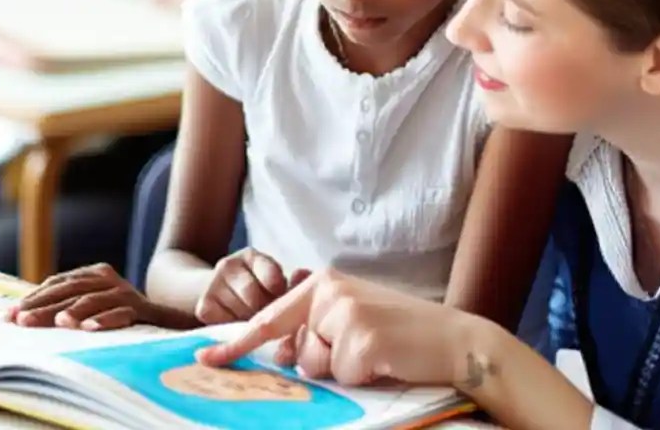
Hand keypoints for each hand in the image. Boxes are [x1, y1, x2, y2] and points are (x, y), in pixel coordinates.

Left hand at [4, 263, 160, 330]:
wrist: (170, 320)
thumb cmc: (120, 315)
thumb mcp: (92, 306)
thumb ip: (63, 307)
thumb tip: (15, 316)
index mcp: (93, 274)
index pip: (57, 284)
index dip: (31, 299)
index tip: (7, 316)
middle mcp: (109, 280)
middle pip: (70, 291)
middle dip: (43, 307)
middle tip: (20, 322)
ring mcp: (126, 293)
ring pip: (94, 299)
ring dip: (74, 311)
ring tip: (57, 323)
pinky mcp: (143, 309)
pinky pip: (122, 313)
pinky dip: (105, 320)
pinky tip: (89, 329)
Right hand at [194, 248, 291, 324]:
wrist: (219, 294)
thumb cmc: (257, 291)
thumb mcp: (275, 282)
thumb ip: (293, 281)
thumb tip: (302, 274)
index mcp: (250, 256)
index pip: (271, 277)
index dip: (280, 294)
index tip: (282, 303)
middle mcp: (228, 265)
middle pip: (254, 297)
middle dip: (264, 311)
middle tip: (270, 318)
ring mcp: (212, 285)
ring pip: (240, 312)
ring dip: (251, 322)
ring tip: (254, 321)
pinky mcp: (203, 306)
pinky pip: (225, 324)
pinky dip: (235, 330)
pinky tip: (238, 324)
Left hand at [197, 269, 478, 387]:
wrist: (453, 339)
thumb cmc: (401, 333)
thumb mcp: (351, 321)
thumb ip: (312, 331)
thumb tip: (279, 353)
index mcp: (324, 282)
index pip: (270, 317)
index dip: (236, 343)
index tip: (206, 359)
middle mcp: (331, 291)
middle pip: (296, 351)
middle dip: (323, 362)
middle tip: (365, 348)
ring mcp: (346, 314)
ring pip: (318, 366)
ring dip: (345, 370)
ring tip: (378, 351)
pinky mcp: (363, 338)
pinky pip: (344, 375)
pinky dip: (364, 376)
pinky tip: (388, 358)